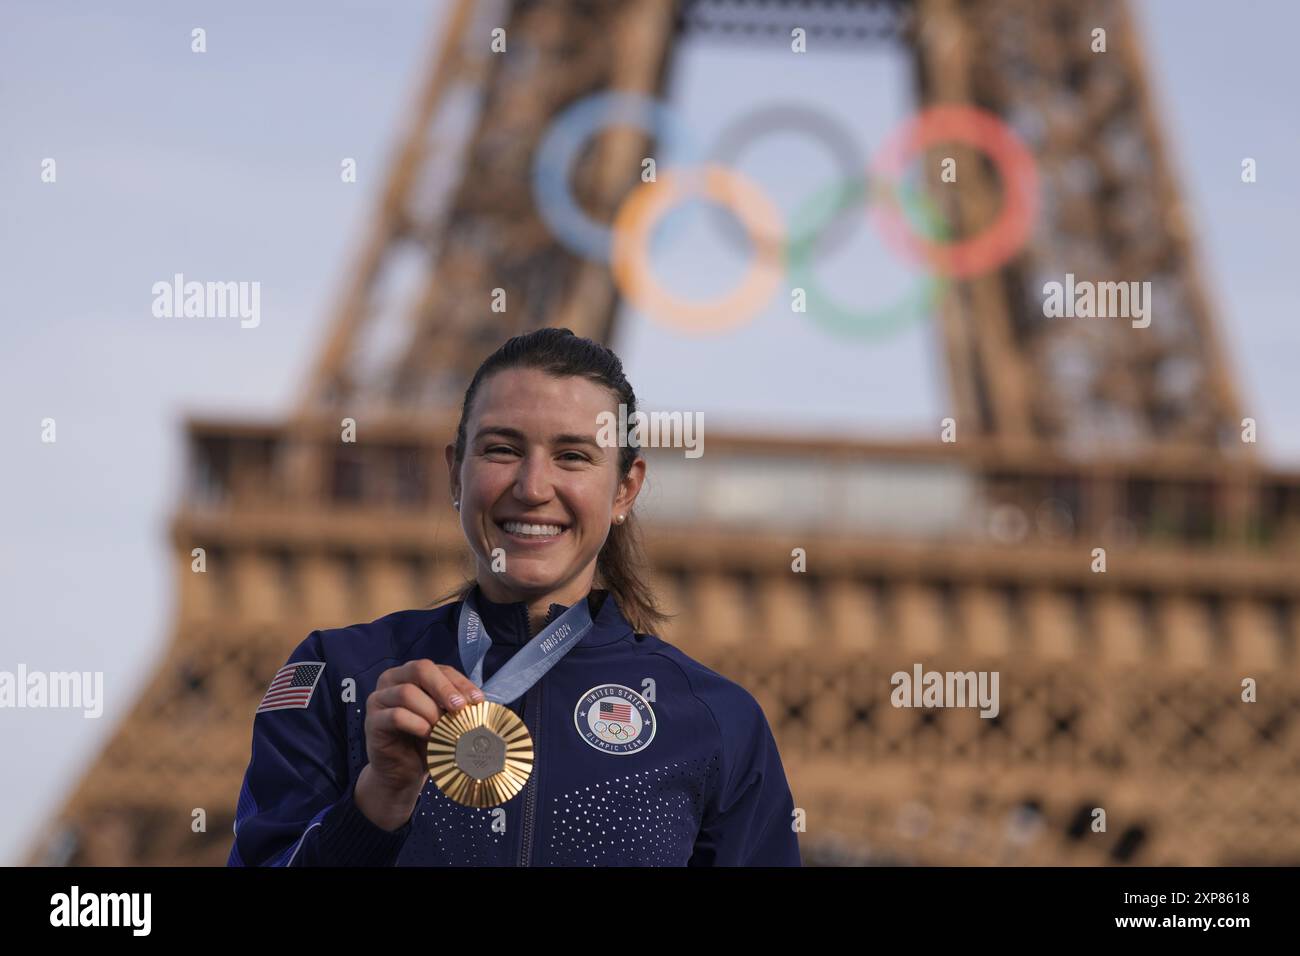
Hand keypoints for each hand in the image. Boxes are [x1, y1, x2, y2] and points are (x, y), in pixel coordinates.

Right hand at [354, 660, 482, 829]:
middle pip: (420, 669)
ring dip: (431, 711)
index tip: (478, 700)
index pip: (438, 668)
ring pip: (407, 692)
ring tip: (443, 728)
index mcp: (411, 674)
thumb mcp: (444, 719)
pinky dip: (417, 724)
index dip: (460, 682)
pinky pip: (395, 715)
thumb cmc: (425, 741)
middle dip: (445, 688)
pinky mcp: (372, 721)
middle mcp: (392, 680)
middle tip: (460, 707)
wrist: (403, 772)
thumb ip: (456, 706)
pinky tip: (428, 735)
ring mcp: (379, 699)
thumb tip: (481, 702)